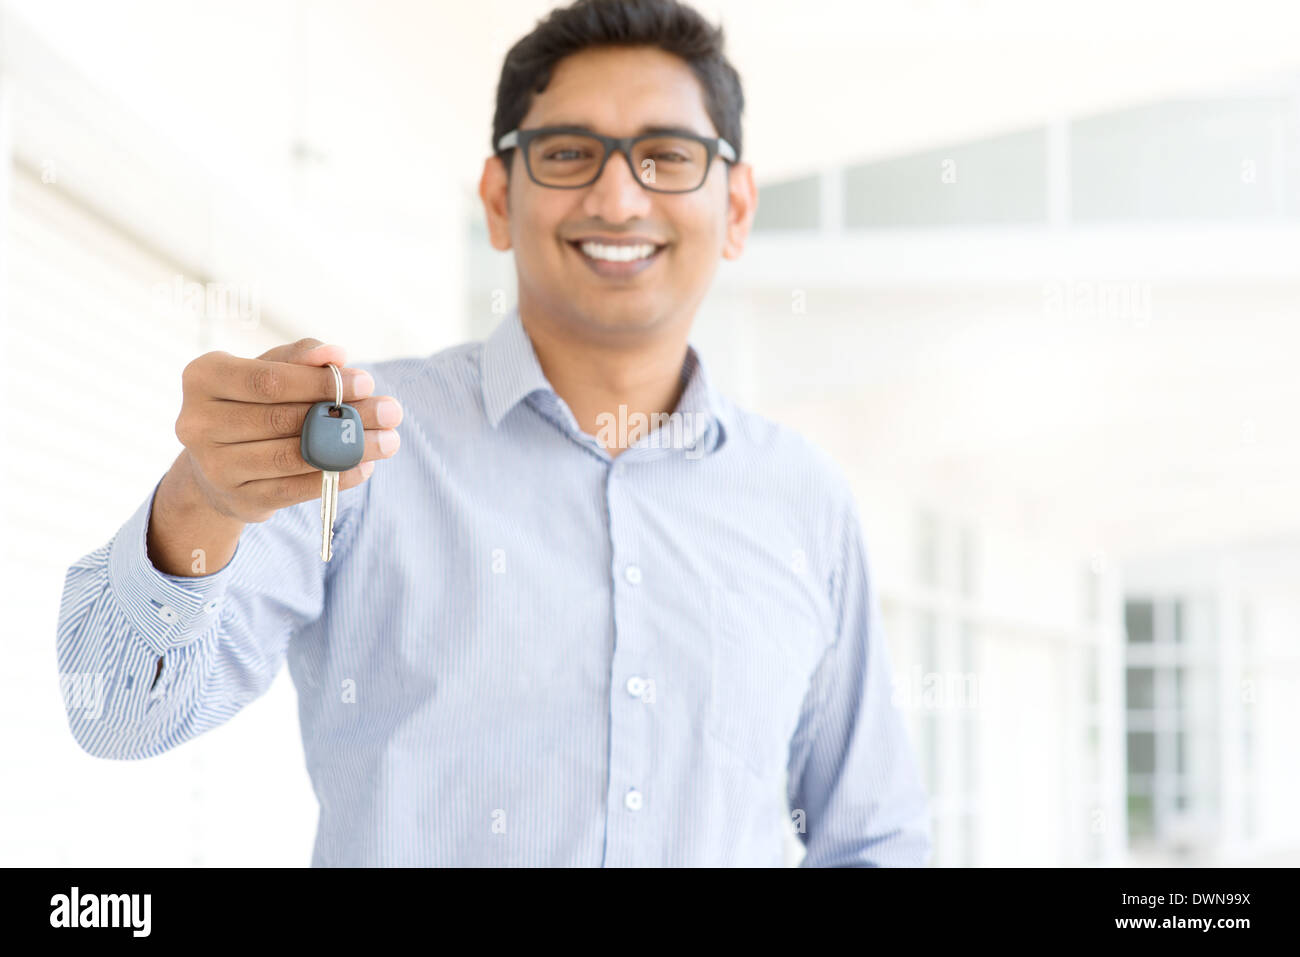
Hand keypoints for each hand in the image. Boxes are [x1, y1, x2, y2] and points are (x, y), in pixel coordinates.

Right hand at [172, 338, 401, 523]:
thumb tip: (335, 354)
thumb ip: (300, 356)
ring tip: (389, 441)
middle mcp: (197, 423)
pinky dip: (335, 477)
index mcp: (203, 377)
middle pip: (284, 419)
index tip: (367, 381)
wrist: (220, 463)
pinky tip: (364, 466)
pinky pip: (295, 488)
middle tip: (391, 411)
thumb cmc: (252, 403)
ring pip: (293, 456)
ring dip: (349, 449)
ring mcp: (214, 466)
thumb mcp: (269, 369)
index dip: (320, 382)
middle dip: (345, 414)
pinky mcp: (239, 499)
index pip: (268, 380)